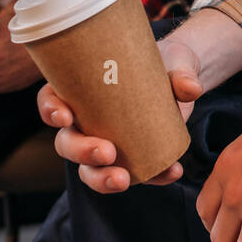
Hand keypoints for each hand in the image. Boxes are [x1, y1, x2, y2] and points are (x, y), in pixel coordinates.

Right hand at [38, 32, 203, 191]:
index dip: (50, 109)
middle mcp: (86, 120)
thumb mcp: (175, 61)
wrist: (184, 76)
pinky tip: (171, 173)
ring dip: (102, 178)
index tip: (65, 116)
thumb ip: (182, 74)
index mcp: (81, 90)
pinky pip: (134, 174)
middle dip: (81, 152)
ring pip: (89, 169)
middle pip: (67, 142)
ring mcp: (106, 142)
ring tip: (125, 180)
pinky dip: (152, 178)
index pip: (51, 100)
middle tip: (107, 152)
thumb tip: (191, 89)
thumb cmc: (164, 61)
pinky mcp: (131, 157)